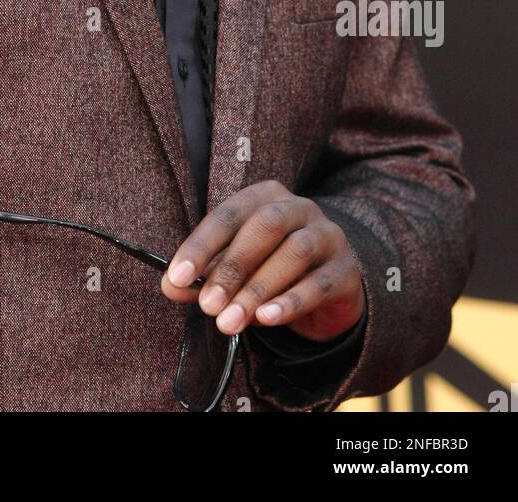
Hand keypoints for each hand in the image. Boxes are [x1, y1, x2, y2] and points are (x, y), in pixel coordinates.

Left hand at [161, 180, 364, 340]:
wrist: (329, 288)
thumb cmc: (273, 268)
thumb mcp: (235, 270)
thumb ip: (204, 276)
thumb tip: (170, 286)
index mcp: (265, 197)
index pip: (229, 214)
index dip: (201, 245)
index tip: (177, 277)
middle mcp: (299, 208)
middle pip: (265, 227)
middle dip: (232, 267)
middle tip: (208, 305)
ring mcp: (328, 235)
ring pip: (294, 253)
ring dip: (258, 288)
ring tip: (231, 321)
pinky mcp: (347, 269)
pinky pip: (320, 283)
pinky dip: (291, 301)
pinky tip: (267, 318)